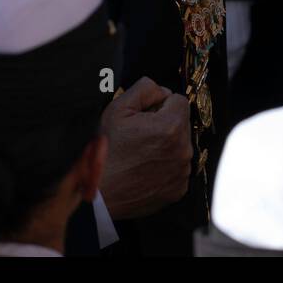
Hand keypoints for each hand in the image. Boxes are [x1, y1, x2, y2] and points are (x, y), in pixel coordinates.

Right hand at [98, 77, 192, 219]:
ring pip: (180, 146)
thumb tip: (162, 91)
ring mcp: (182, 172)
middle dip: (164, 124)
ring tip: (140, 153)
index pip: (179, 100)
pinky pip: (177, 168)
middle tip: (139, 135)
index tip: (145, 115)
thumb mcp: (118, 108)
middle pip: (181, 123)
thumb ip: (145, 89)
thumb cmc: (106, 151)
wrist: (99, 193)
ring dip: (166, 145)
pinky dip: (165, 166)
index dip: (160, 104)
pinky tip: (145, 169)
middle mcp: (183, 150)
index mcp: (171, 126)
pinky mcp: (178, 189)